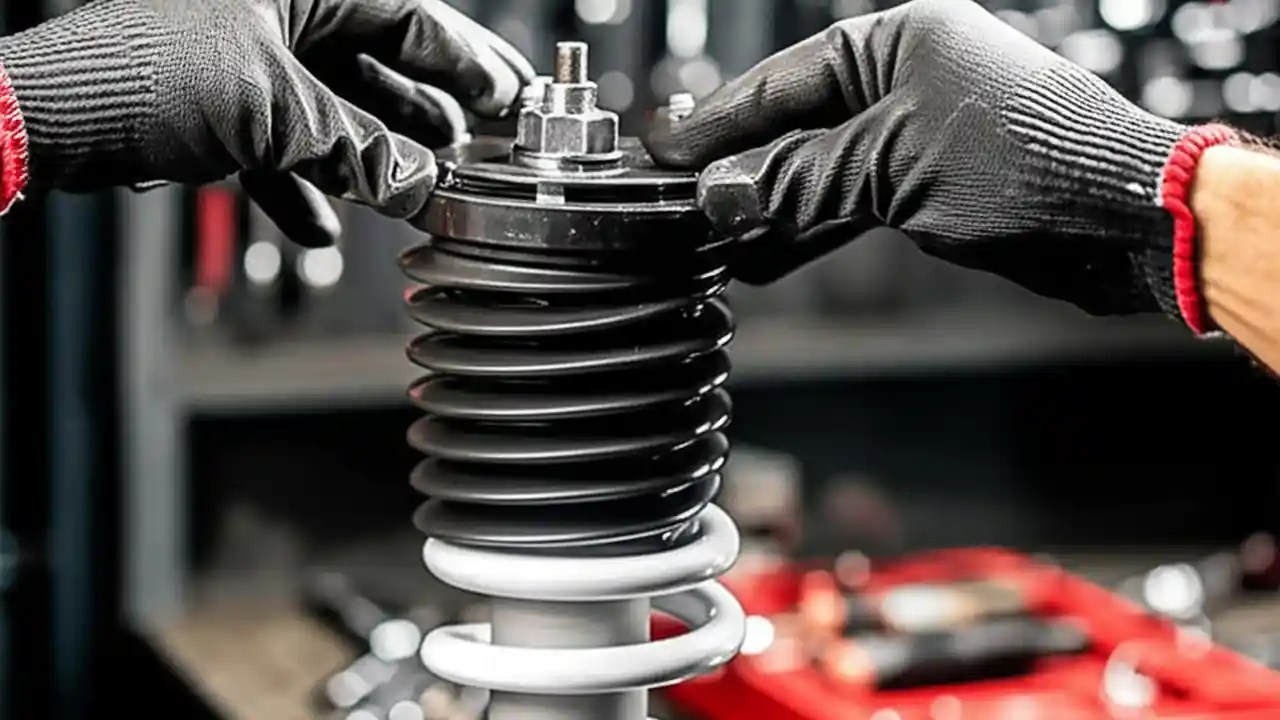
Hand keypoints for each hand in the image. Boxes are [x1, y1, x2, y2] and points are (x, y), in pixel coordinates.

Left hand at [0, 0, 533, 244]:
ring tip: (404, 196)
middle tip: (466, 151)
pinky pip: (279, 143)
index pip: (408, 18)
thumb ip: (364, 153)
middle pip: (373, 67)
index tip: (506, 97)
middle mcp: (276, 12)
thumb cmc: (149, 76)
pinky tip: (315, 227)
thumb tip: (425, 186)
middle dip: (416, 121)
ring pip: (329, 111)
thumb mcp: (280, 116)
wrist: (54, 117)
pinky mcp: (218, 103)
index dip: (463, 64)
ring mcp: (245, 57)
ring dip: (362, 162)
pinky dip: (298, 184)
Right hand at [644, 0, 1198, 318]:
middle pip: (796, 126)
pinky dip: (812, 228)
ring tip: (715, 243)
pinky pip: (852, 203)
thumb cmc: (1028, 163)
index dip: (717, 121)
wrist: (1120, 217)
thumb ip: (799, 180)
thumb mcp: (890, 167)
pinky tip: (767, 255)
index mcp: (897, 41)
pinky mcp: (933, 184)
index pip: (781, 81)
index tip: (665, 151)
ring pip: (822, 171)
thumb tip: (721, 193)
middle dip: (740, 171)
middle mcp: (906, 79)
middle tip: (680, 204)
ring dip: (772, 210)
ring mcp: (919, 133)